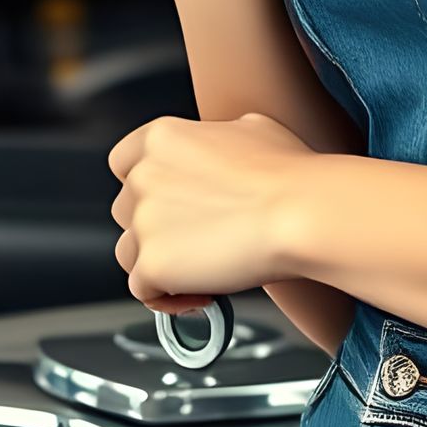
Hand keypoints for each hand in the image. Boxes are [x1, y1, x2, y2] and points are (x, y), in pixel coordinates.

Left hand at [107, 111, 314, 311]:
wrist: (302, 213)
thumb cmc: (290, 172)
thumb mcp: (253, 128)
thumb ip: (215, 138)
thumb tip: (221, 151)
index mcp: (163, 137)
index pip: (123, 161)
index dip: (144, 184)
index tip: (167, 200)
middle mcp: (145, 175)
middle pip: (126, 209)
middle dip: (157, 226)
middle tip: (199, 237)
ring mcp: (144, 221)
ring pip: (129, 252)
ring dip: (160, 262)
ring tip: (203, 269)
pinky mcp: (152, 264)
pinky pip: (144, 290)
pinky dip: (169, 298)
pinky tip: (204, 294)